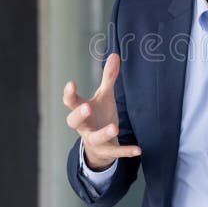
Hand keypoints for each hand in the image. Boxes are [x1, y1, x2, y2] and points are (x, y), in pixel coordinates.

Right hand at [63, 53, 140, 170]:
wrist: (100, 147)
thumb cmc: (99, 115)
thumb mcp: (104, 96)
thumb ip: (108, 78)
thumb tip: (115, 54)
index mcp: (82, 111)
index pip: (70, 102)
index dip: (69, 94)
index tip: (71, 83)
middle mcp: (85, 126)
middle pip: (74, 122)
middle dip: (79, 114)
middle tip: (87, 106)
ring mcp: (95, 140)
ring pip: (95, 139)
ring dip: (104, 133)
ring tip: (114, 128)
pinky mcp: (108, 151)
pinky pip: (116, 152)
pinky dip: (126, 151)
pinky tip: (138, 149)